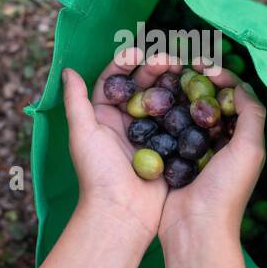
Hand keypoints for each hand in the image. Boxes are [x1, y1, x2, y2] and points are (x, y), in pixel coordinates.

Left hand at [6, 47, 183, 267]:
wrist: (122, 214)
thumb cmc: (99, 174)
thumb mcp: (83, 133)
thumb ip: (76, 101)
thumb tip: (68, 70)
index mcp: (104, 117)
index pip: (115, 80)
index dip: (126, 63)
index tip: (139, 53)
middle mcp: (126, 124)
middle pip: (142, 87)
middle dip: (155, 69)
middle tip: (171, 59)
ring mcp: (149, 137)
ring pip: (162, 101)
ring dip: (173, 84)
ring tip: (186, 71)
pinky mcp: (168, 149)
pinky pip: (178, 122)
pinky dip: (186, 107)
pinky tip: (197, 95)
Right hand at [159, 64, 266, 260]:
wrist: (194, 229)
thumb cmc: (226, 191)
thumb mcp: (249, 149)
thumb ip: (251, 114)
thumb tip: (238, 86)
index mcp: (241, 138)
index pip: (233, 96)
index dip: (220, 76)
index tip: (201, 64)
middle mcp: (219, 142)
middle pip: (208, 101)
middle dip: (195, 80)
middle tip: (178, 64)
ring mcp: (194, 150)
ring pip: (186, 111)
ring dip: (176, 94)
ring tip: (164, 78)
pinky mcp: (172, 158)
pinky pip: (167, 128)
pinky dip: (161, 113)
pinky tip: (151, 101)